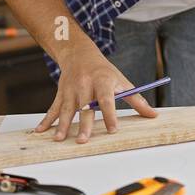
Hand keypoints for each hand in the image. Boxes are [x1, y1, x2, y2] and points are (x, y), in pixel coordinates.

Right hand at [34, 49, 157, 142]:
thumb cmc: (104, 71)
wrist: (80, 54)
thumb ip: (136, 99)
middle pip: (84, 107)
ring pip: (66, 109)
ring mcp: (71, 89)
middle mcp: (85, 85)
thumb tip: (153, 114)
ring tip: (59, 140)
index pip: (107, 99)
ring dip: (62, 125)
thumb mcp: (122, 81)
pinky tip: (41, 131)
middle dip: (83, 125)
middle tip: (83, 141)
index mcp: (102, 81)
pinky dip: (46, 120)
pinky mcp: (61, 93)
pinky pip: (53, 108)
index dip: (110, 115)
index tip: (113, 129)